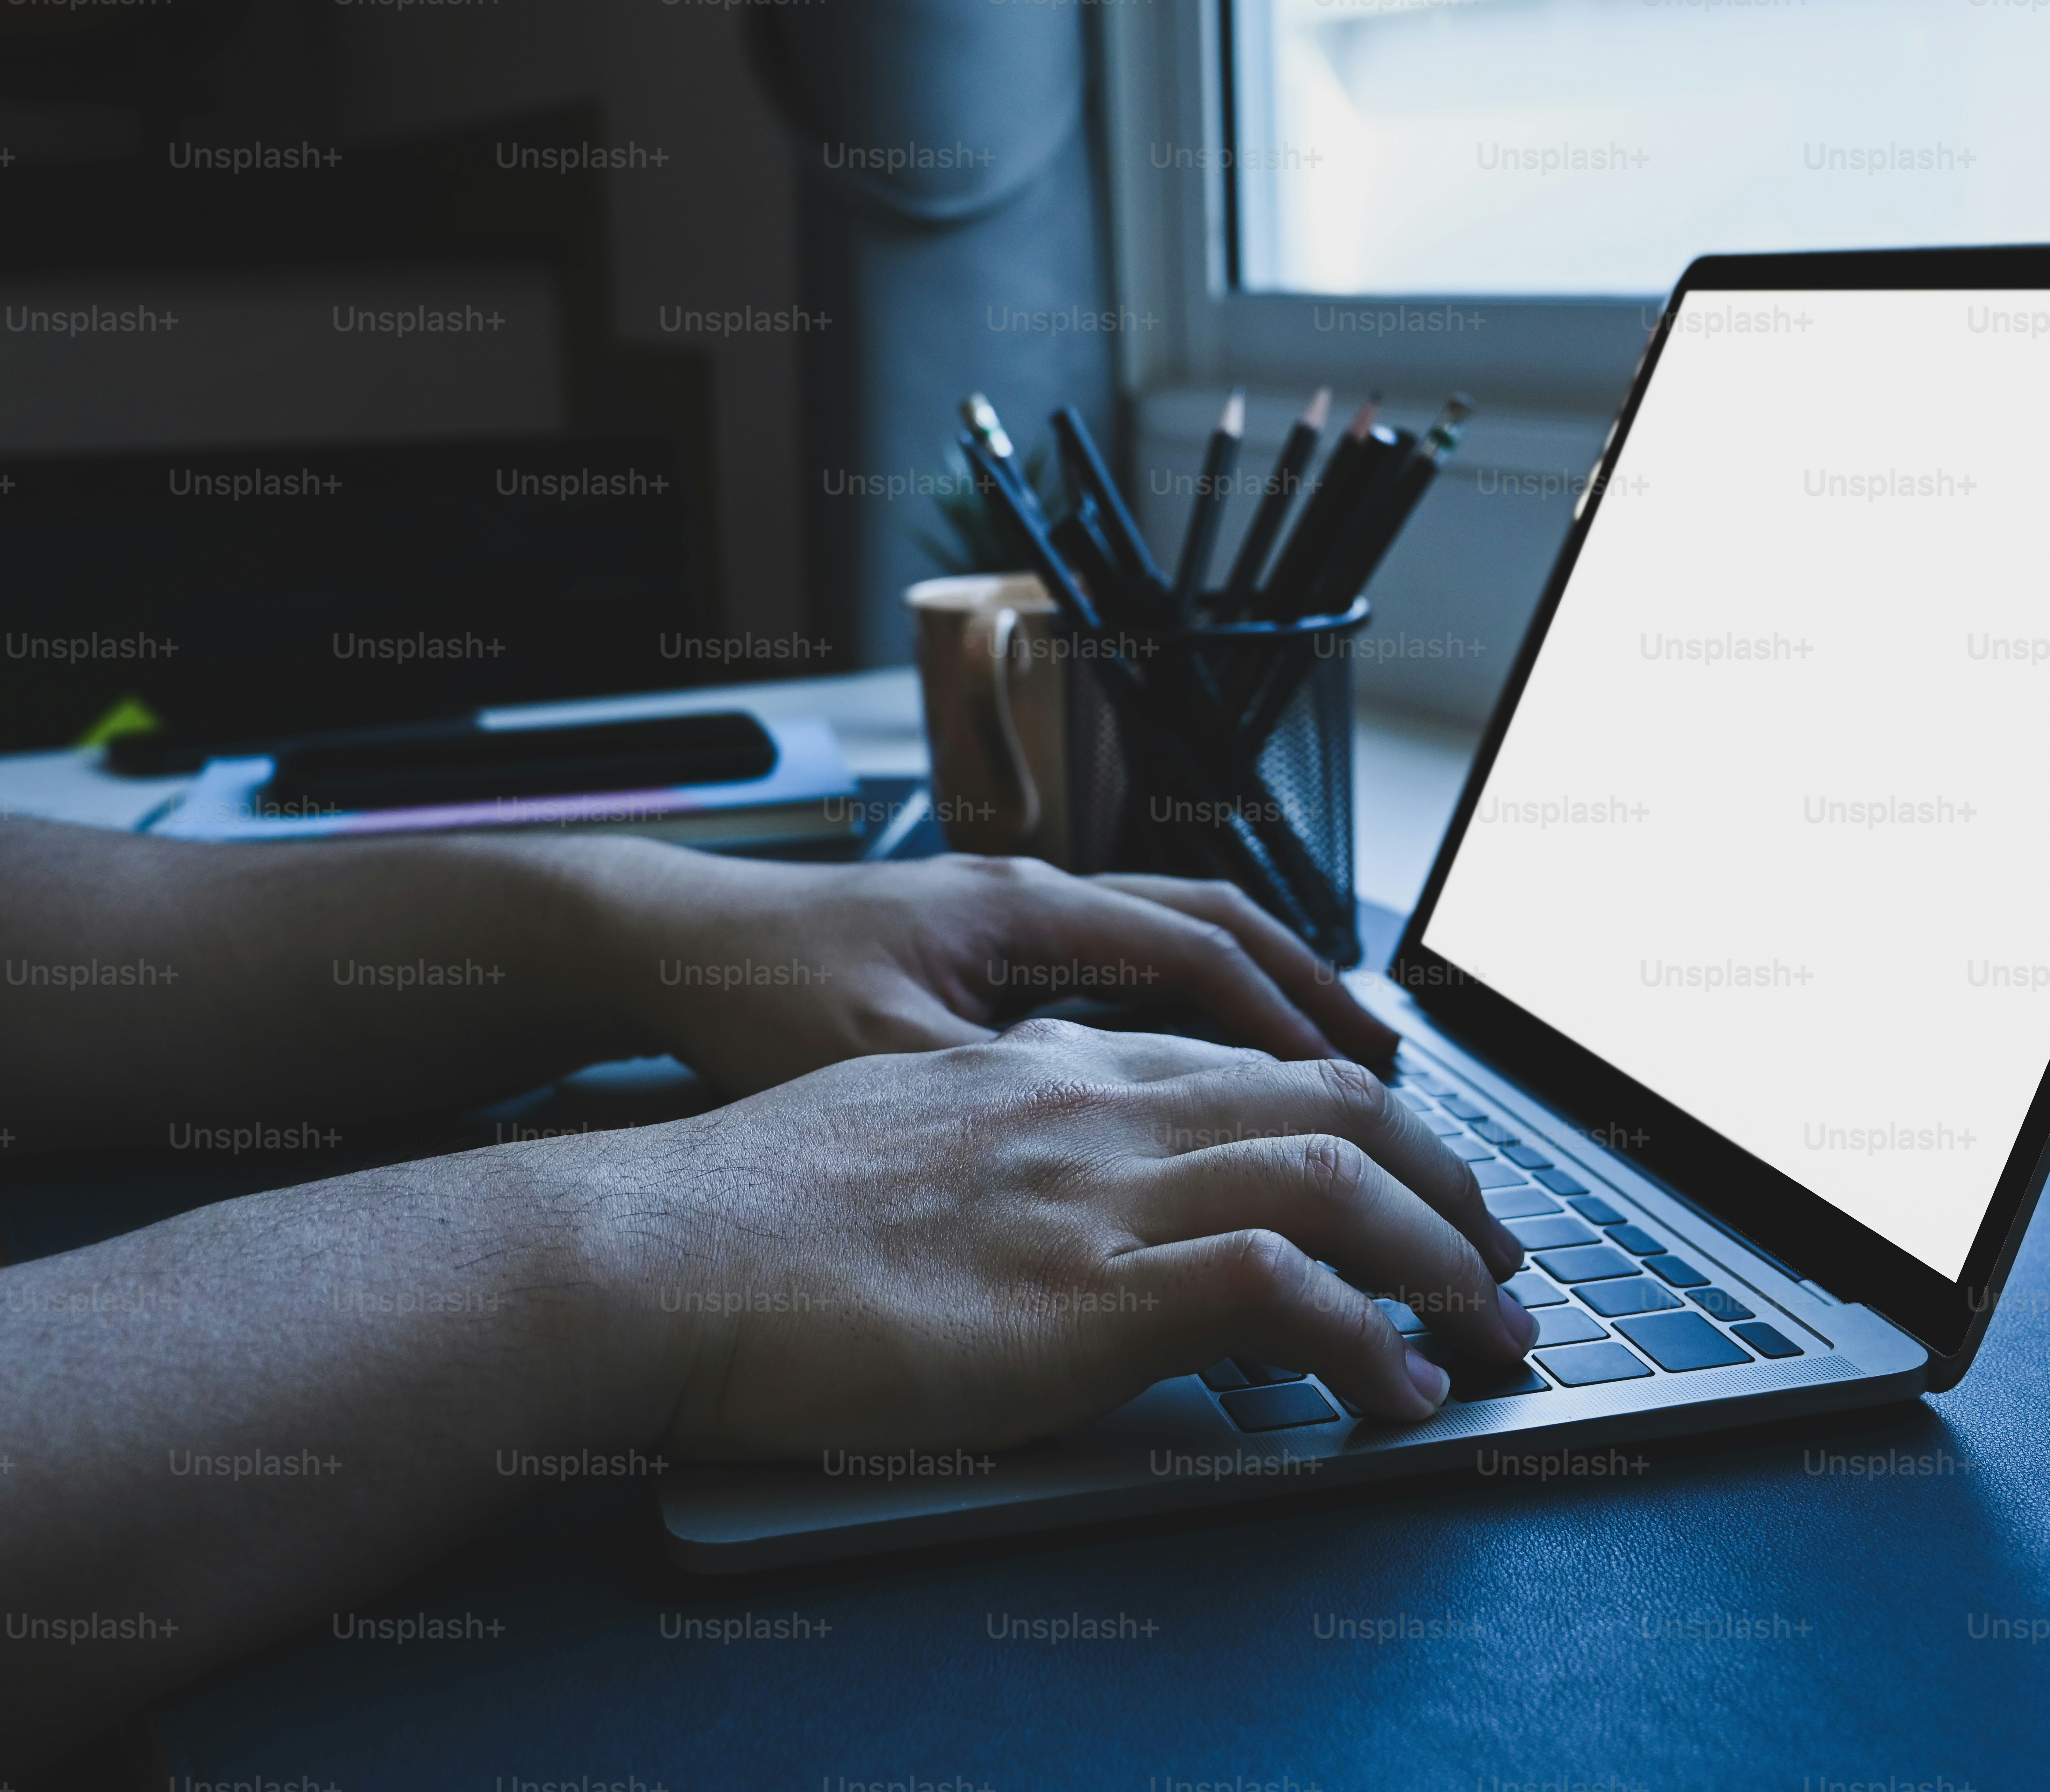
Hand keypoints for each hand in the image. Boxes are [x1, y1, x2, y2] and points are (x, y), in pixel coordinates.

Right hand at [566, 1018, 1535, 1456]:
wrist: (649, 1248)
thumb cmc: (740, 1214)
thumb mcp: (890, 1135)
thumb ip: (985, 1136)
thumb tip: (1036, 1173)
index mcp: (1046, 1072)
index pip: (1252, 1069)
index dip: (1359, 1123)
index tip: (1414, 1181)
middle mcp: (1092, 1111)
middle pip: (1331, 1108)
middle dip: (1443, 1183)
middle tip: (1498, 1257)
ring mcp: (1094, 1199)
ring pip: (1339, 1182)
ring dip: (1440, 1262)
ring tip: (1493, 1333)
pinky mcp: (1082, 1299)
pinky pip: (1281, 1296)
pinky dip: (1366, 1345)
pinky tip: (1399, 1396)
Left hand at [579, 848, 1401, 1096]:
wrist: (660, 939)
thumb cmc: (755, 996)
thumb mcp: (880, 1060)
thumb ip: (997, 1100)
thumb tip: (1115, 1151)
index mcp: (1024, 913)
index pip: (1198, 952)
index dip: (1285, 1018)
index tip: (1355, 1082)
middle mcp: (1032, 897)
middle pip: (1211, 926)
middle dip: (1308, 990)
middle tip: (1389, 1061)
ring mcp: (1009, 917)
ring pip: (1169, 939)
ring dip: (1254, 996)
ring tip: (1329, 1062)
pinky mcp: (979, 948)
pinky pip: (1117, 965)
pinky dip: (1181, 1008)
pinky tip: (1202, 1066)